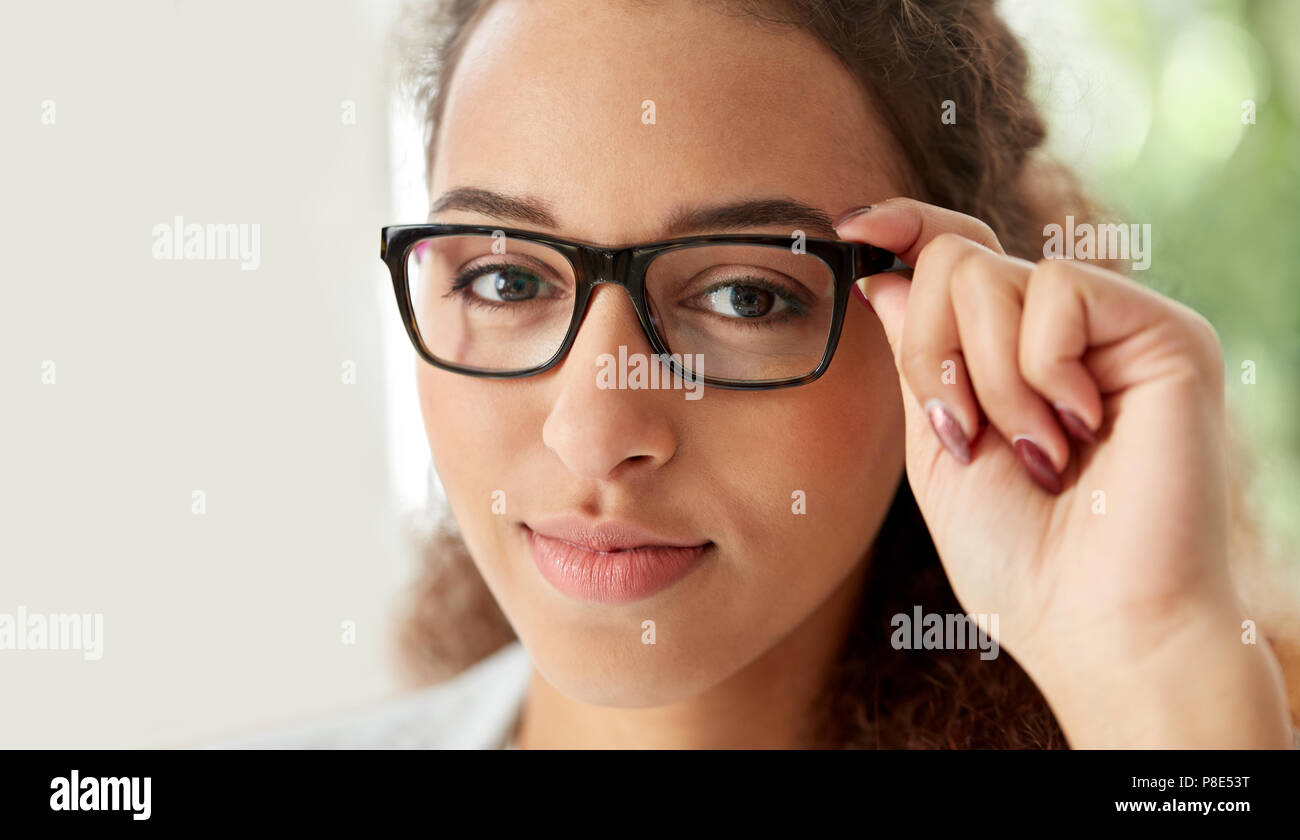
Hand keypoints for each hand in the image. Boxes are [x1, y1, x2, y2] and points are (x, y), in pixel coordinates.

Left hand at [836, 198, 1291, 746]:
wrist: (1094, 622)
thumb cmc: (1017, 555)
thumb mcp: (936, 449)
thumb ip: (917, 358)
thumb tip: (887, 275)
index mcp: (1015, 353)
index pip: (959, 256)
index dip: (904, 227)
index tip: (849, 228)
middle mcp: (1068, 331)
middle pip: (956, 258)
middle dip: (931, 353)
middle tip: (962, 433)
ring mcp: (1118, 328)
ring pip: (993, 272)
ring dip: (986, 381)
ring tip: (1034, 452)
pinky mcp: (1165, 332)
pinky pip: (1055, 290)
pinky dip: (1037, 371)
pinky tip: (1076, 429)